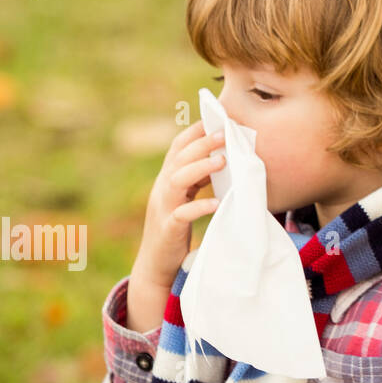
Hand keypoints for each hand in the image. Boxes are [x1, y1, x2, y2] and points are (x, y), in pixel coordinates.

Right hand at [125, 121, 226, 331]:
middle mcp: (162, 189)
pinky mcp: (168, 229)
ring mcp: (163, 208)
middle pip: (178, 159)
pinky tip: (216, 203)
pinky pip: (181, 214)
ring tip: (222, 160)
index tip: (217, 118)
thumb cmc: (176, 227)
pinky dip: (199, 207)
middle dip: (202, 143)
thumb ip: (197, 179)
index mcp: (167, 179)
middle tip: (225, 133)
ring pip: (176, 181)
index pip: (178, 147)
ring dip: (199, 168)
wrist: (156, 265)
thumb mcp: (185, 197)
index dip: (195, 131)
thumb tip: (224, 156)